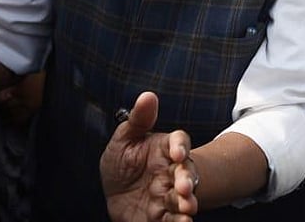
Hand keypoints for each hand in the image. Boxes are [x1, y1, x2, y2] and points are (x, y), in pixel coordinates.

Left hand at [101, 92, 198, 221]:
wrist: (116, 194)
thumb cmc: (123, 162)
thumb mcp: (125, 139)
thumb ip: (138, 119)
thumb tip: (147, 96)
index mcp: (164, 149)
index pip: (178, 142)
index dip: (180, 146)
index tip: (177, 152)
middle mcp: (171, 172)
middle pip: (186, 172)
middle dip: (187, 179)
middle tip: (184, 186)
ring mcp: (169, 195)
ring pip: (184, 198)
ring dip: (188, 203)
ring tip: (188, 208)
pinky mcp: (163, 216)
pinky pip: (173, 219)